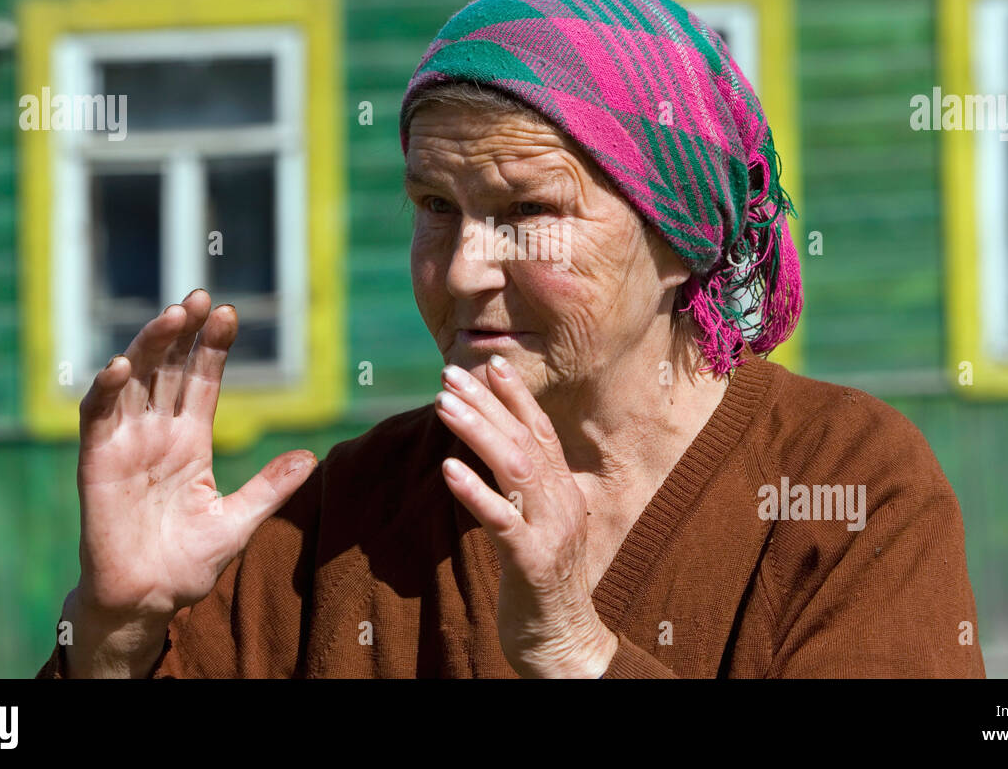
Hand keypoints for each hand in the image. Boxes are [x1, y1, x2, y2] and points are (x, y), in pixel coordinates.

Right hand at [74, 289, 317, 622]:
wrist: (149, 600)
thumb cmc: (188, 563)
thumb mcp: (239, 520)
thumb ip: (271, 487)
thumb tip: (312, 455)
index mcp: (190, 441)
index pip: (202, 381)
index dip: (213, 348)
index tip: (230, 313)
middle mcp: (157, 434)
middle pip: (169, 369)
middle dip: (184, 331)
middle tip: (201, 296)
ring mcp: (126, 444)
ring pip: (135, 381)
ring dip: (149, 345)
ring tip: (173, 315)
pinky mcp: (97, 462)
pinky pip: (97, 417)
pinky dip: (106, 390)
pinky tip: (121, 366)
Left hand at [434, 355, 617, 677]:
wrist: (563, 644)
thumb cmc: (540, 586)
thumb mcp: (534, 528)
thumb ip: (520, 492)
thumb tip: (488, 453)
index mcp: (563, 492)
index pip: (540, 431)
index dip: (515, 395)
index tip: (488, 363)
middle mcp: (562, 503)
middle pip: (524, 440)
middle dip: (486, 402)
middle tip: (449, 374)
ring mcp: (550, 532)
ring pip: (515, 468)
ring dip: (477, 431)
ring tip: (444, 405)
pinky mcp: (533, 564)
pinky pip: (502, 521)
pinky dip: (475, 492)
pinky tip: (448, 469)